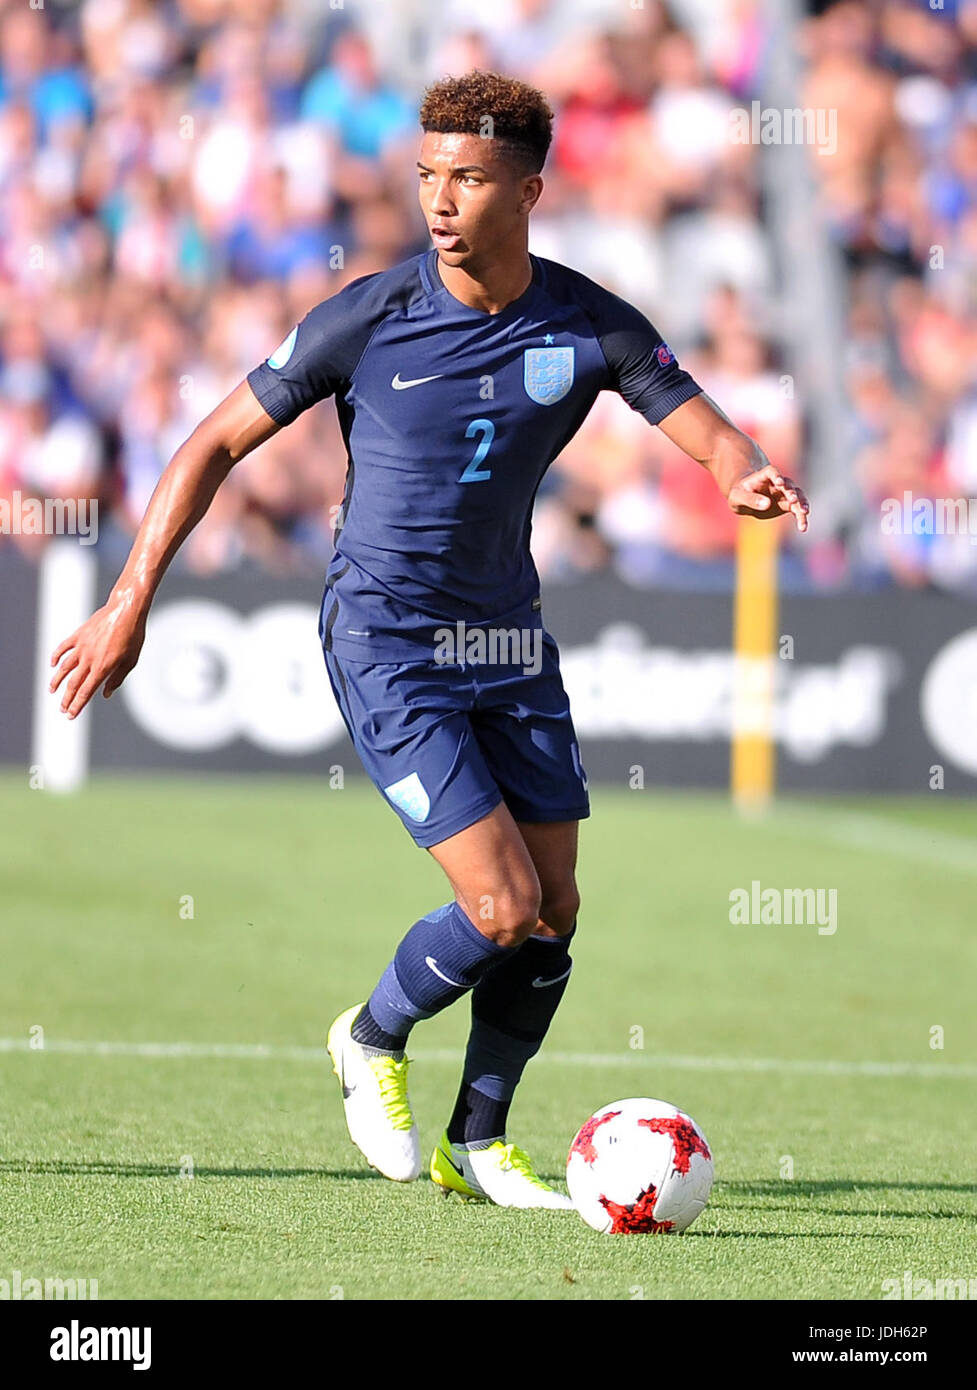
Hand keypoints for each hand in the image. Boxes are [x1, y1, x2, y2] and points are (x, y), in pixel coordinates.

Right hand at [50, 597, 146, 719]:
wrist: (126, 610)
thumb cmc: (133, 637)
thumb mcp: (130, 661)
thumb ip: (117, 679)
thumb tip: (105, 694)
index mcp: (103, 668)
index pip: (86, 692)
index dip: (77, 705)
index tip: (70, 715)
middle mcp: (89, 659)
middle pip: (74, 684)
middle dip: (67, 698)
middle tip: (62, 708)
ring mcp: (82, 646)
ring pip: (65, 667)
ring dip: (57, 680)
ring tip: (52, 690)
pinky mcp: (79, 635)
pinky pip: (64, 647)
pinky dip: (56, 656)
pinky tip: (53, 664)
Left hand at [727, 465, 809, 531]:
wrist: (744, 500)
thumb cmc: (739, 494)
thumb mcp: (739, 497)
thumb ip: (751, 499)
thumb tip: (767, 504)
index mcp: (764, 475)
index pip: (772, 472)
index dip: (777, 475)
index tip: (780, 482)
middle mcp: (778, 483)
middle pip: (788, 485)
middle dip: (791, 492)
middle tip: (793, 500)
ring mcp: (784, 493)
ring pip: (797, 497)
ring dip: (802, 504)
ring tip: (804, 513)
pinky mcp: (787, 505)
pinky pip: (797, 510)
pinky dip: (801, 517)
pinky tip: (803, 527)